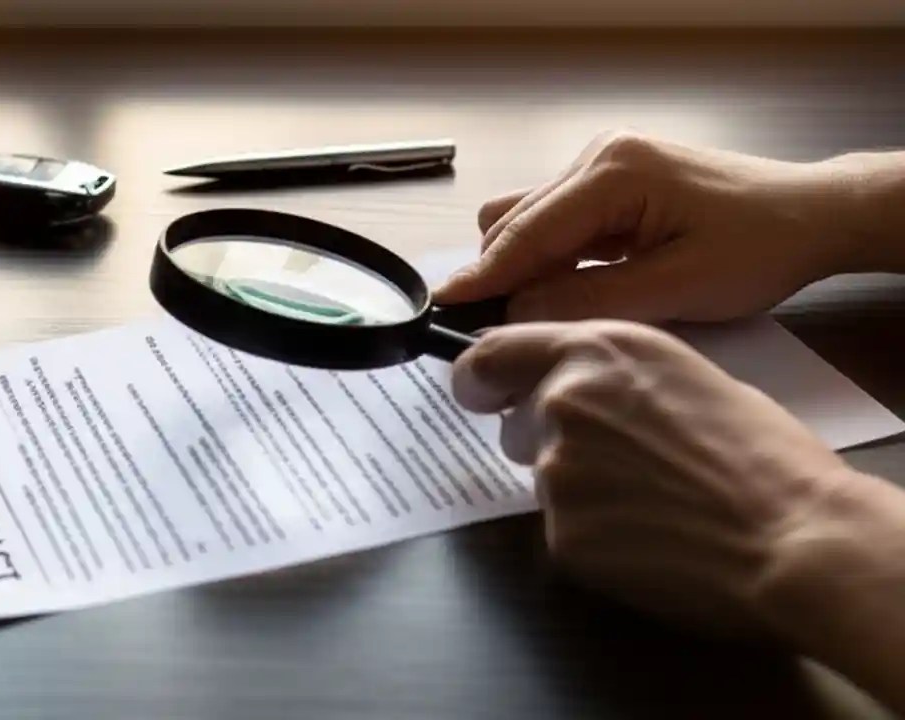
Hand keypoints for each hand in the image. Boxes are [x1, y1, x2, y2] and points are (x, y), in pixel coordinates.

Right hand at [434, 131, 902, 322]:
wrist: (811, 217)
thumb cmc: (759, 249)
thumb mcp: (675, 288)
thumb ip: (589, 300)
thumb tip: (516, 314)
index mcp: (614, 172)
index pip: (528, 231)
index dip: (483, 275)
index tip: (440, 308)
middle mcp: (599, 158)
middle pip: (515, 221)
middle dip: (501, 274)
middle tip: (493, 332)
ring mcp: (602, 168)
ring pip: (529, 222)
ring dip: (526, 268)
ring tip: (539, 317)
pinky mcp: (610, 186)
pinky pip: (557, 225)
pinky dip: (551, 261)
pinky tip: (567, 293)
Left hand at [451, 320, 855, 638]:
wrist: (794, 536)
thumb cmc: (763, 454)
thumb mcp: (685, 373)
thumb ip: (614, 374)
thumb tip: (580, 387)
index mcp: (596, 350)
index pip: (492, 353)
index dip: (479, 375)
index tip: (480, 390)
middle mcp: (561, 402)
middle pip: (520, 422)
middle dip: (553, 438)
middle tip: (626, 462)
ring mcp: (555, 471)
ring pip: (546, 478)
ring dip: (583, 487)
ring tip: (655, 502)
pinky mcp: (561, 534)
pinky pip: (566, 529)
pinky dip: (598, 536)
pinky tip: (653, 538)